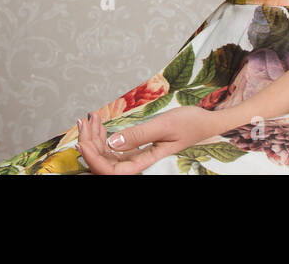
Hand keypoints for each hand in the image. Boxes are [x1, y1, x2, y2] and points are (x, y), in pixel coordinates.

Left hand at [76, 106, 221, 174]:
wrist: (205, 121)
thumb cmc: (190, 124)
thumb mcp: (164, 125)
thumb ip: (139, 135)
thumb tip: (113, 143)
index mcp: (145, 162)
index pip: (110, 171)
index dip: (93, 159)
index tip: (83, 140)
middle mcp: (138, 163)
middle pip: (104, 164)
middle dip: (89, 144)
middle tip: (83, 121)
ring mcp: (136, 156)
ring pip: (106, 154)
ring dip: (94, 138)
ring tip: (90, 118)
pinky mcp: (137, 148)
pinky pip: (113, 147)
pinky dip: (103, 135)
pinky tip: (99, 122)